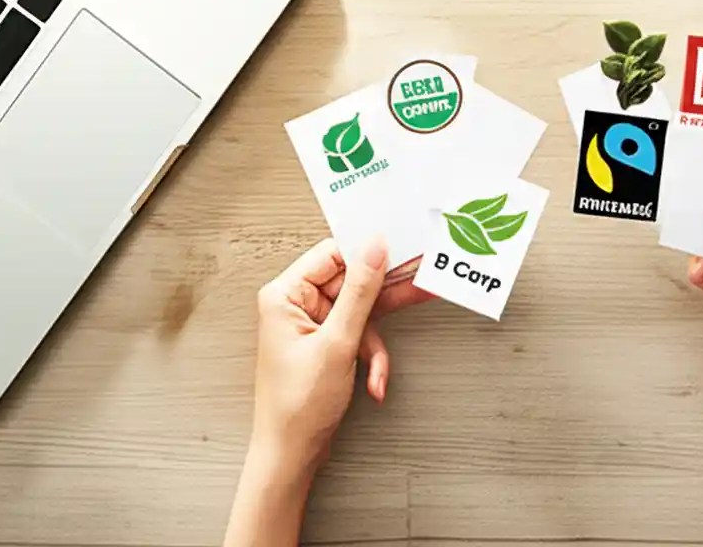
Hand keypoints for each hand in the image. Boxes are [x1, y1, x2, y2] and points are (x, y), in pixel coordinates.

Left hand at [252, 237, 431, 468]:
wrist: (291, 453)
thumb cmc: (296, 406)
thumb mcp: (336, 343)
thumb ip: (360, 292)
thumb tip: (374, 250)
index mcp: (285, 295)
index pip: (332, 255)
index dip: (367, 256)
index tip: (400, 256)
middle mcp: (296, 305)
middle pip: (352, 284)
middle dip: (381, 303)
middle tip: (417, 289)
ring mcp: (312, 325)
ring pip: (361, 314)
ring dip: (373, 344)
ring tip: (378, 368)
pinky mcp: (326, 344)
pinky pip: (358, 336)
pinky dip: (369, 358)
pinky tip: (372, 381)